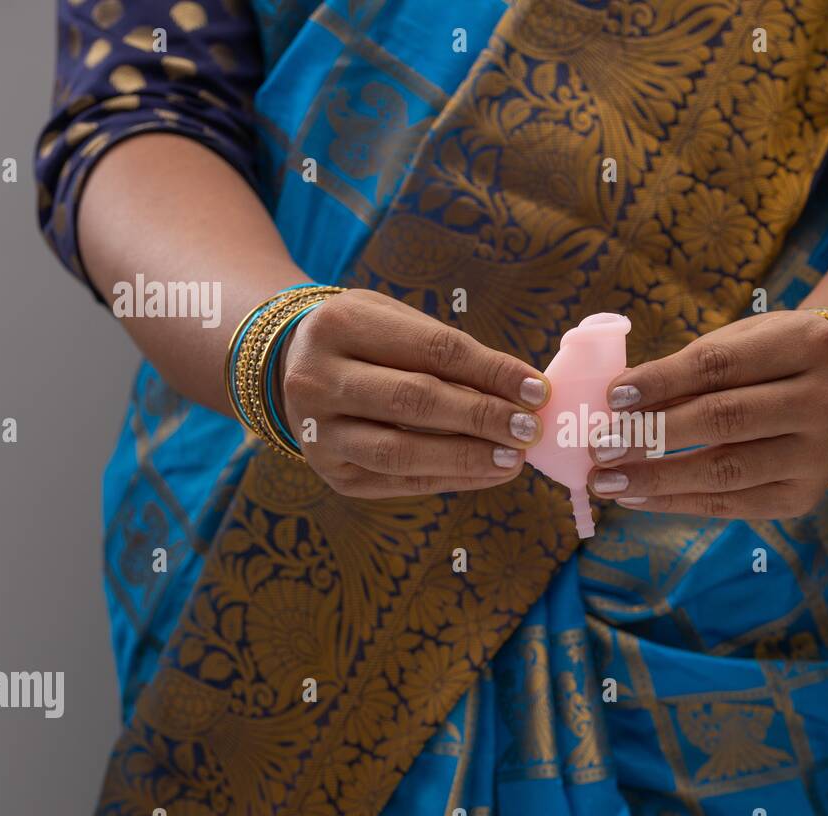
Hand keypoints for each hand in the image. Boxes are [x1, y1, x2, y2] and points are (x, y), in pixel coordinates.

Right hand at [279, 289, 549, 498]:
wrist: (289, 368)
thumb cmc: (364, 341)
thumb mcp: (396, 323)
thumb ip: (450, 354)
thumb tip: (522, 393)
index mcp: (340, 325)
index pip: (432, 350)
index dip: (491, 371)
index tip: (538, 389)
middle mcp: (318, 379)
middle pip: (414, 401)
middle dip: (482, 417)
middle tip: (531, 428)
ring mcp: (318, 431)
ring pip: (400, 451)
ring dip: (466, 457)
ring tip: (514, 457)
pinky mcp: (330, 471)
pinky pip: (398, 481)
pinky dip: (450, 479)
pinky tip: (489, 472)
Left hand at [587, 310, 827, 517]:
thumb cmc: (768, 362)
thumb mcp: (740, 343)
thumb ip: (686, 368)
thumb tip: (615, 401)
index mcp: (808, 345)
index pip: (721, 365)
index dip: (662, 380)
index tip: (612, 397)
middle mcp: (824, 402)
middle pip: (725, 420)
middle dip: (653, 435)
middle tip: (600, 446)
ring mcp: (819, 455)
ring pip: (727, 471)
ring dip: (657, 478)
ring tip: (606, 481)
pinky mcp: (803, 497)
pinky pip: (731, 505)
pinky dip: (677, 502)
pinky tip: (636, 497)